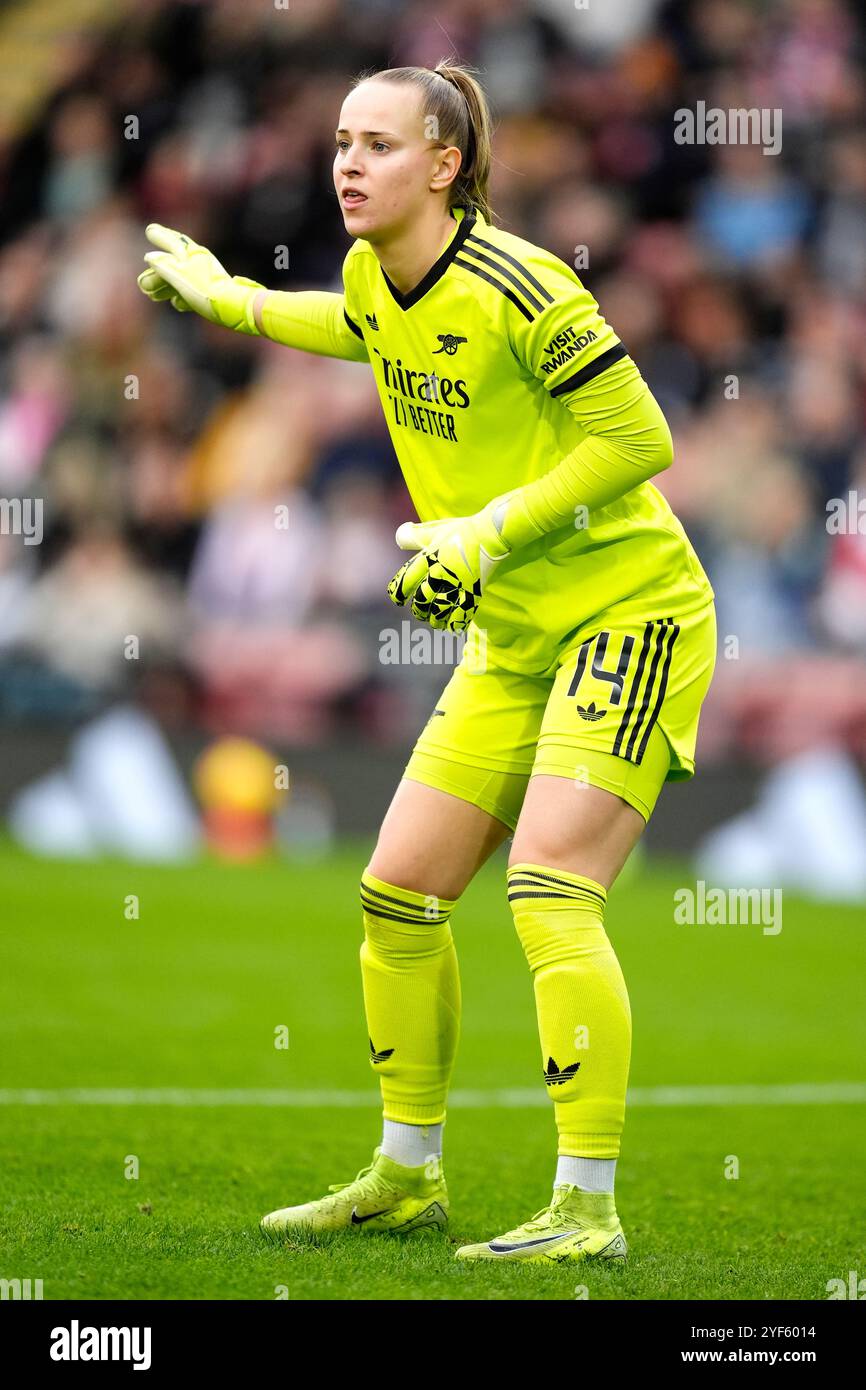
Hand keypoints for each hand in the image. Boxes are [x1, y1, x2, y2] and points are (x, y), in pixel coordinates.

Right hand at [137, 224, 262, 332]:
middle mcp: (198, 263)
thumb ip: (163, 265)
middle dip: (157, 273)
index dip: (160, 236)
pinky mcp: (211, 294)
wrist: (233, 308)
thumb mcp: (179, 275)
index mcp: (191, 253)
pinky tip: (177, 304)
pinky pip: (193, 293)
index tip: (150, 231)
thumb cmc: (205, 290)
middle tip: (143, 282)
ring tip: (151, 295)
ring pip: (180, 279)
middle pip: (172, 263)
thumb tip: (150, 257)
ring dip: (164, 287)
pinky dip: (182, 297)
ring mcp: (205, 278)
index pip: (172, 240)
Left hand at [387, 499, 511, 631]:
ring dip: (434, 620)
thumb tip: (398, 537)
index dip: (398, 593)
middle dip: (418, 610)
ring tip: (434, 621)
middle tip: (419, 612)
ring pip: (439, 611)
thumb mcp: (434, 530)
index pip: (405, 580)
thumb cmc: (463, 530)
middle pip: (421, 601)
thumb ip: (414, 536)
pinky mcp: (474, 593)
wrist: (492, 533)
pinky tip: (452, 625)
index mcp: (428, 558)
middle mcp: (440, 573)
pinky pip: (461, 615)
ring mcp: (457, 584)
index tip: (398, 600)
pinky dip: (454, 624)